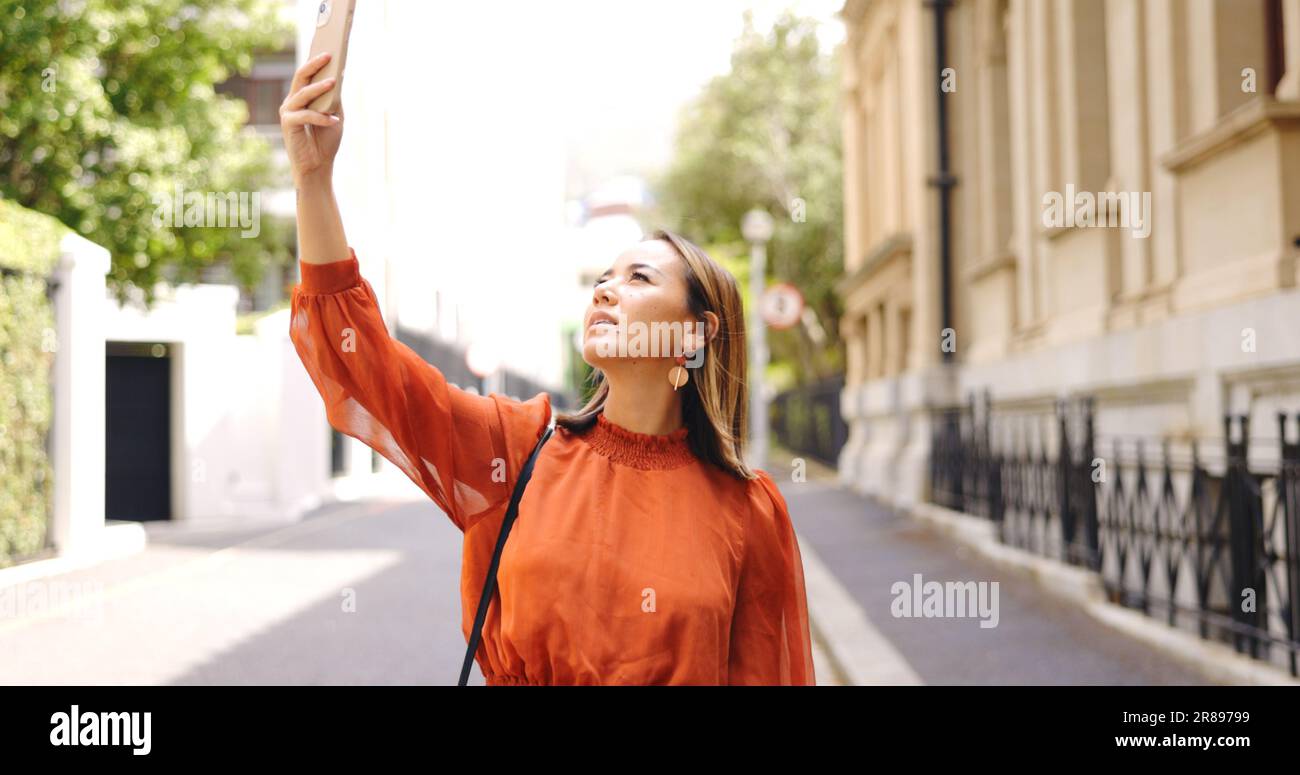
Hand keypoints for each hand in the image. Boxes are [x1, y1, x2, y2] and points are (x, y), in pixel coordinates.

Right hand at [280, 52, 343, 187]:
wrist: (317, 166)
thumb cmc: (326, 141)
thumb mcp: (335, 115)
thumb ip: (335, 98)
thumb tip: (339, 77)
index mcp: (302, 97)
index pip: (307, 75)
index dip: (315, 62)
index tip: (328, 49)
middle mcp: (292, 101)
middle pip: (301, 77)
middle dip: (314, 65)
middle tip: (328, 55)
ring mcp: (288, 112)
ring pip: (303, 94)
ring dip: (319, 88)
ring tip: (333, 82)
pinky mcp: (288, 124)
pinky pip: (306, 115)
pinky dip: (322, 117)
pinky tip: (334, 120)